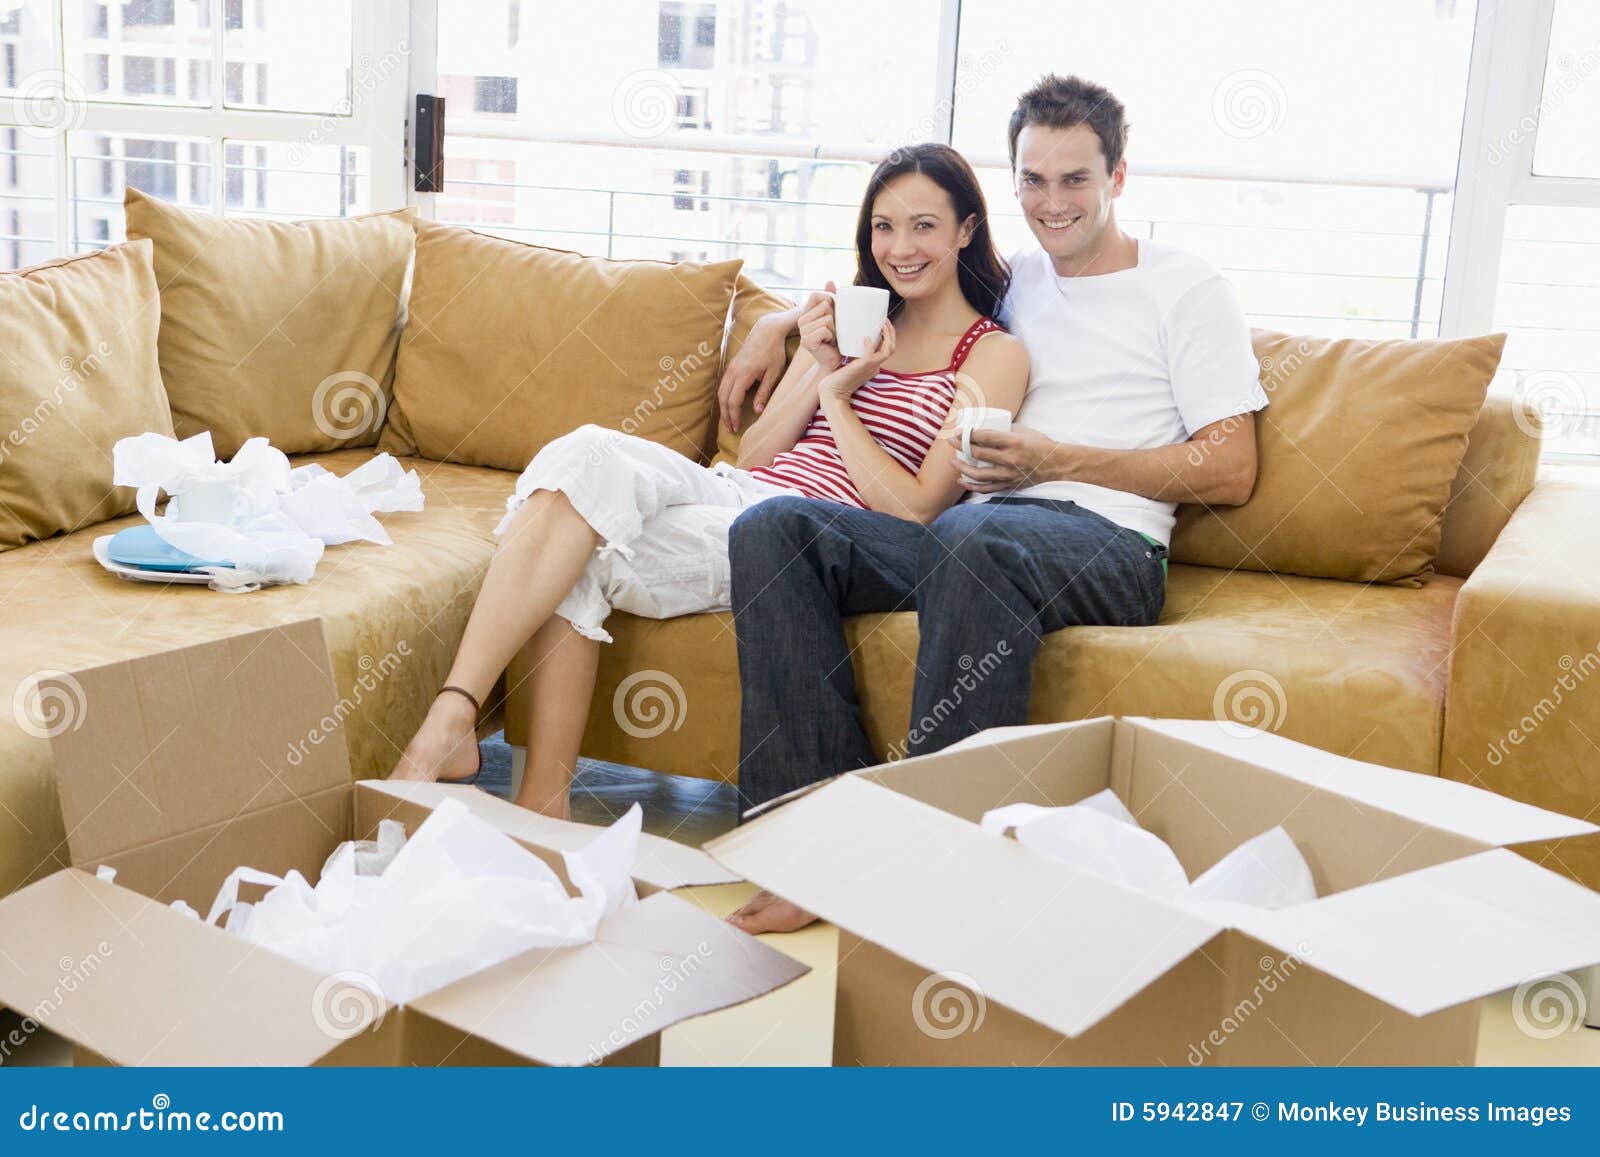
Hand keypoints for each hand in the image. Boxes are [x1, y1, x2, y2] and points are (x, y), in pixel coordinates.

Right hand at [718, 311, 792, 432]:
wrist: (767, 331)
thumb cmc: (773, 351)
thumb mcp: (773, 373)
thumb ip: (764, 392)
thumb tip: (757, 411)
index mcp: (743, 374)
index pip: (733, 401)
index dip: (734, 416)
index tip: (737, 427)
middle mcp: (733, 371)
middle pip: (723, 398)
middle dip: (725, 415)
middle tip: (730, 428)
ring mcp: (730, 367)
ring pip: (721, 391)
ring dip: (723, 407)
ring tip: (728, 419)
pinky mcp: (732, 365)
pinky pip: (723, 384)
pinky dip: (724, 397)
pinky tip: (729, 404)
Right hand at [798, 280, 842, 374]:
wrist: (834, 361)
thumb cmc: (837, 339)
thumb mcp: (835, 315)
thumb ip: (831, 298)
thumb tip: (830, 281)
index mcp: (806, 312)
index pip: (816, 295)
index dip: (829, 301)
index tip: (832, 315)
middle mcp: (801, 320)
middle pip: (825, 306)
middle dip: (835, 318)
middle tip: (833, 331)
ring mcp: (802, 331)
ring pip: (827, 318)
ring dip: (835, 329)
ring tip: (832, 338)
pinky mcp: (806, 341)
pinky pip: (825, 329)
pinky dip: (832, 336)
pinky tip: (829, 343)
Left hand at [820, 319, 894, 401]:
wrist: (831, 394)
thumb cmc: (836, 380)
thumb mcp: (847, 364)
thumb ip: (851, 354)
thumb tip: (848, 338)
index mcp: (873, 366)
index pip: (888, 349)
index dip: (888, 336)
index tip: (881, 323)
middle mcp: (875, 367)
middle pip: (891, 348)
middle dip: (891, 332)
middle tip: (884, 320)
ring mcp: (870, 368)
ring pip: (887, 350)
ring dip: (886, 335)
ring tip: (881, 324)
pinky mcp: (861, 368)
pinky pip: (871, 355)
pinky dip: (870, 345)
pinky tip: (865, 337)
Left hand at [947, 425, 1062, 491]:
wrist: (1056, 464)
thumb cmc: (1040, 445)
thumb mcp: (1024, 431)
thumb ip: (1005, 430)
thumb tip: (986, 428)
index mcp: (1014, 442)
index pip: (985, 437)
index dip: (969, 434)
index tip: (959, 432)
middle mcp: (1010, 459)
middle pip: (978, 453)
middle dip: (961, 447)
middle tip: (952, 442)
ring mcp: (1009, 474)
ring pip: (979, 474)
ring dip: (962, 468)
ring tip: (953, 462)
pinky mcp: (1009, 485)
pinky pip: (987, 488)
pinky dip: (973, 486)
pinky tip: (962, 481)